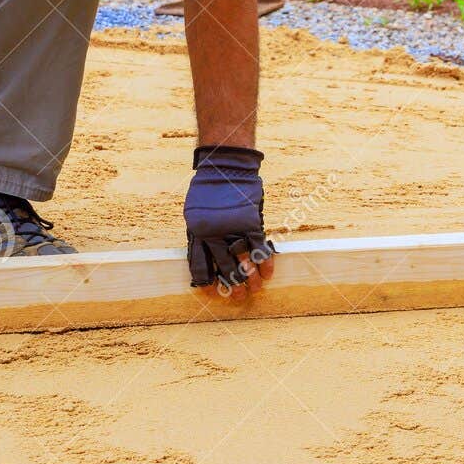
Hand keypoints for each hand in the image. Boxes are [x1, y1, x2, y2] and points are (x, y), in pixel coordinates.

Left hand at [184, 146, 275, 299]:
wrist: (225, 166)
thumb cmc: (208, 188)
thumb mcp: (194, 212)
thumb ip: (200, 233)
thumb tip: (206, 254)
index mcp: (196, 233)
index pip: (199, 264)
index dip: (206, 281)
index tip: (213, 293)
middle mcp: (212, 234)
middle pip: (223, 267)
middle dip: (231, 285)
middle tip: (237, 297)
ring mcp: (232, 229)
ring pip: (242, 261)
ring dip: (250, 278)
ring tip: (255, 290)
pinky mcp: (250, 222)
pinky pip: (259, 247)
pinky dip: (265, 261)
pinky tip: (268, 273)